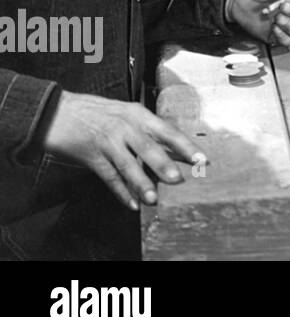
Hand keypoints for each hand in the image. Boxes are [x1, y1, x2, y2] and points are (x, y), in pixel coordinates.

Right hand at [41, 91, 204, 210]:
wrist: (60, 112)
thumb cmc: (98, 112)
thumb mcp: (126, 112)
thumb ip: (147, 129)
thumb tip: (175, 149)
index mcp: (138, 114)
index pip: (167, 131)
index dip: (185, 146)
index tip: (201, 159)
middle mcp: (125, 127)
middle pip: (148, 147)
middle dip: (164, 165)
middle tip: (178, 179)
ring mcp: (108, 142)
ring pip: (128, 165)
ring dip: (141, 183)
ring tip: (153, 198)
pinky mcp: (92, 156)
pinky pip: (109, 176)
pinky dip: (121, 191)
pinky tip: (132, 204)